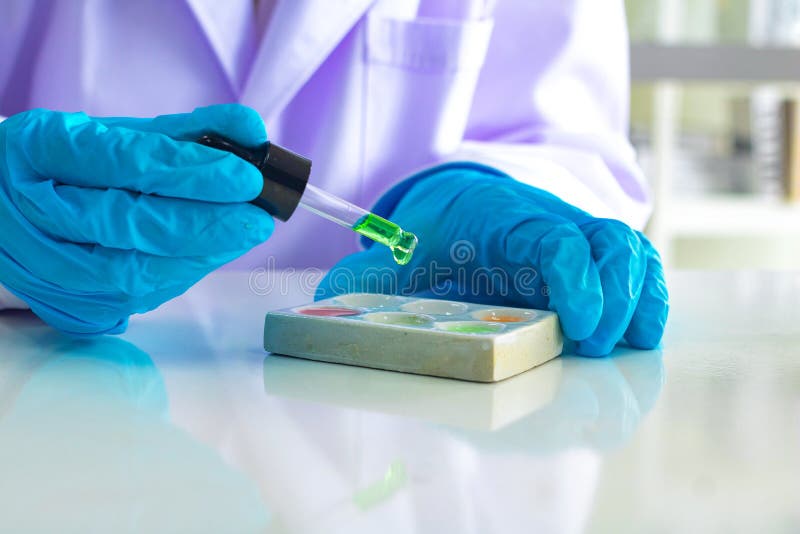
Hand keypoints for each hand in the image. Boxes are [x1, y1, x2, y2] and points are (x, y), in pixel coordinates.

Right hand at [0, 104, 272, 334]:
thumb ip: (186, 132)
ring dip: (201, 254)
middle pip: (127, 224)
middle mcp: (32, 213)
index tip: (244, 176)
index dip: (187, 172)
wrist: (7, 212)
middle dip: (205, 223)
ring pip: (133, 271)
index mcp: (36, 150)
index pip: (119, 162)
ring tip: (243, 233)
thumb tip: (251, 130)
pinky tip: (211, 254)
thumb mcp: (117, 134)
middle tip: (257, 217)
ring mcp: (45, 267)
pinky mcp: (68, 306)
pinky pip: (137, 297)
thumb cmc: (73, 166)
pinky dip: (183, 274)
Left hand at [317, 163, 667, 355]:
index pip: (556, 236)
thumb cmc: (428, 234)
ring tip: (622, 344)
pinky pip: (634, 264)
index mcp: (501, 217)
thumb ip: (361, 277)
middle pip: (609, 241)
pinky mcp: (588, 257)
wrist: (455, 205)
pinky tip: (641, 332)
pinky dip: (647, 296)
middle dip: (615, 298)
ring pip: (630, 249)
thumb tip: (327, 303)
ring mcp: (574, 236)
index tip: (578, 326)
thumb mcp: (392, 252)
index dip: (576, 278)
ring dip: (637, 298)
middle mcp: (548, 220)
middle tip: (593, 346)